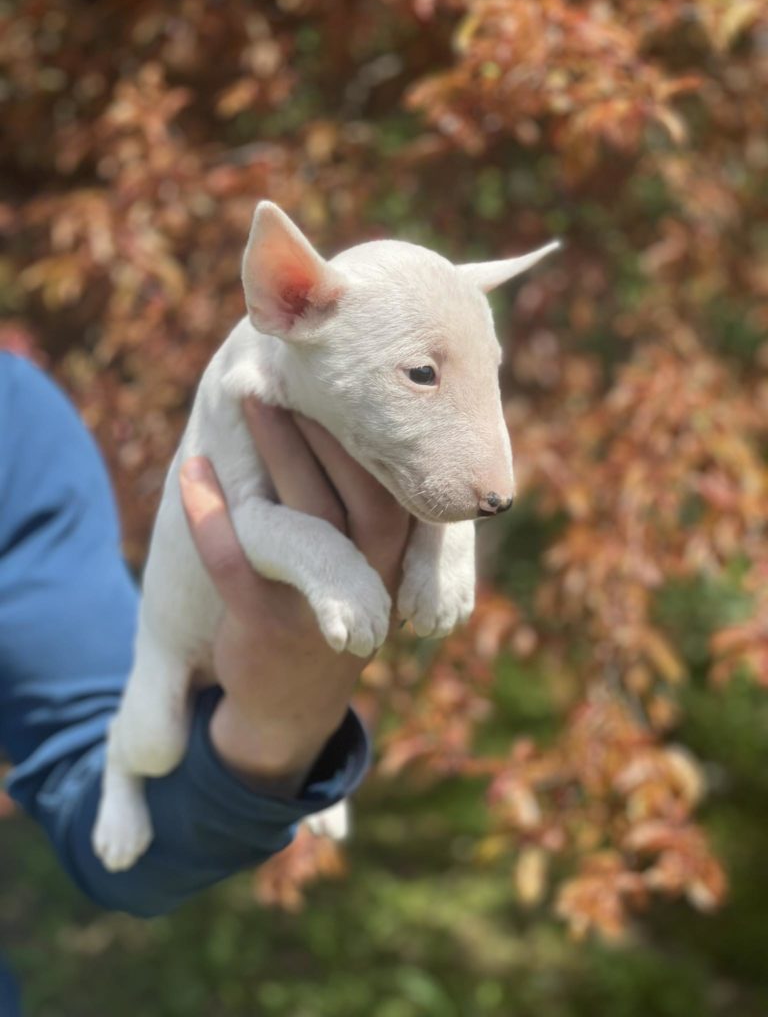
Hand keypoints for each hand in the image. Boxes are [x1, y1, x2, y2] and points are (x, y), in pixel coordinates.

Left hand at [179, 400, 410, 795]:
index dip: (370, 424)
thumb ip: (370, 500)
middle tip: (291, 366)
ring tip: (247, 396)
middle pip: (357, 487)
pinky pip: (236, 558)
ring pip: (304, 514)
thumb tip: (353, 410)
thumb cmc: (336, 605)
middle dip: (322, 424)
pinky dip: (210, 512)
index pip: (399, 479)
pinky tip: (193, 470)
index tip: (344, 369)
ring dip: (274, 450)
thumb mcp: (371, 559)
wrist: (293, 705)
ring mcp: (327, 604)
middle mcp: (376, 577)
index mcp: (405, 555)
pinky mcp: (270, 626)